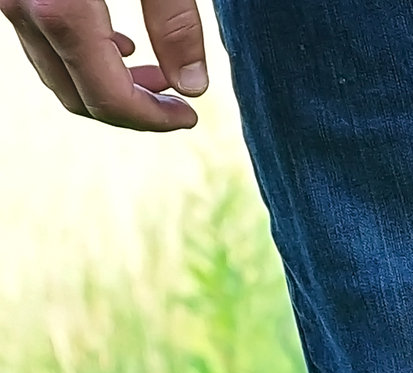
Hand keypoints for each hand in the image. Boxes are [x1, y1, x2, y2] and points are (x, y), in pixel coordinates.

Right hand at [4, 0, 209, 131]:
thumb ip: (176, 23)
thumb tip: (193, 86)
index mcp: (60, 8)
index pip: (107, 97)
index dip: (153, 118)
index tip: (189, 117)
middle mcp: (23, 9)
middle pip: (75, 94)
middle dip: (132, 109)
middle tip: (177, 104)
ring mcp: (11, 0)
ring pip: (56, 71)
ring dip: (107, 85)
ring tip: (159, 77)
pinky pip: (43, 41)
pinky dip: (82, 58)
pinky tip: (122, 47)